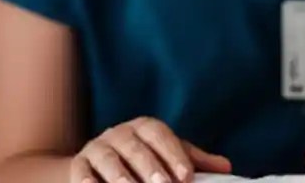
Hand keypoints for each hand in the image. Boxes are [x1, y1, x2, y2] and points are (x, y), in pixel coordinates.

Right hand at [71, 117, 231, 182]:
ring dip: (119, 176)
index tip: (187, 176)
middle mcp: (119, 134)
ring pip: (107, 158)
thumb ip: (192, 161)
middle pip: (134, 146)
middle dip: (149, 167)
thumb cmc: (142, 161)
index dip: (173, 154)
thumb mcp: (167, 157)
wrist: (97, 165)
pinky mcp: (79, 165)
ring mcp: (97, 148)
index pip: (159, 135)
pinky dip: (88, 182)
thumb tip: (225, 167)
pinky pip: (82, 172)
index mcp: (143, 128)